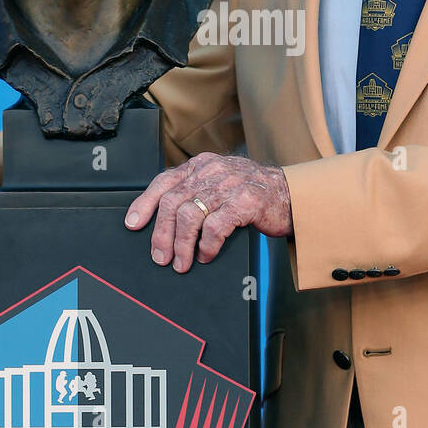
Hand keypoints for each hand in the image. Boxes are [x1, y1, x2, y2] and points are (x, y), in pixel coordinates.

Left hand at [124, 152, 292, 272]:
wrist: (293, 195)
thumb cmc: (255, 194)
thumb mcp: (221, 184)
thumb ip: (196, 192)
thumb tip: (165, 223)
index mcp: (203, 165)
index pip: (165, 181)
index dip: (144, 204)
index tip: (133, 224)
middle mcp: (213, 171)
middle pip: (173, 202)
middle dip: (161, 234)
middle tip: (160, 256)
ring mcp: (229, 185)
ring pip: (190, 216)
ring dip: (182, 245)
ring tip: (182, 262)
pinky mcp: (246, 202)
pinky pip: (215, 227)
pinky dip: (207, 246)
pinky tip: (206, 256)